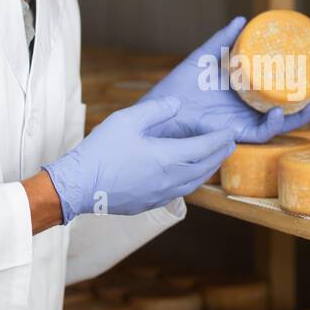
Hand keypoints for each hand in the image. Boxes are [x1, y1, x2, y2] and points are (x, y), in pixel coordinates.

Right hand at [44, 96, 233, 220]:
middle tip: (229, 144)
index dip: (220, 138)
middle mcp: (170, 179)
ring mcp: (161, 195)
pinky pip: (180, 192)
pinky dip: (191, 181)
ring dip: (207, 170)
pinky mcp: (150, 203)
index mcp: (168, 157)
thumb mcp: (128, 120)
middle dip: (219, 154)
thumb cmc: (101, 151)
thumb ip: (157, 110)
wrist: (79, 185)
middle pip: (205, 167)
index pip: (205, 147)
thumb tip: (178, 105)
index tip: (230, 131)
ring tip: (213, 160)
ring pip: (194, 183)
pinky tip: (187, 175)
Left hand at [142, 16, 309, 141]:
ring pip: (281, 124)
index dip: (297, 82)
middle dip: (309, 101)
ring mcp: (244, 123)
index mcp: (244, 93)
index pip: (276, 90)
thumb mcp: (206, 57)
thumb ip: (223, 40)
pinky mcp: (235, 135)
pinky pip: (261, 133)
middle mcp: (248, 110)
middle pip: (286, 109)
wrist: (163, 109)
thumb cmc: (181, 86)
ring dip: (301, 114)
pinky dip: (273, 124)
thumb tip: (243, 19)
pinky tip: (279, 112)